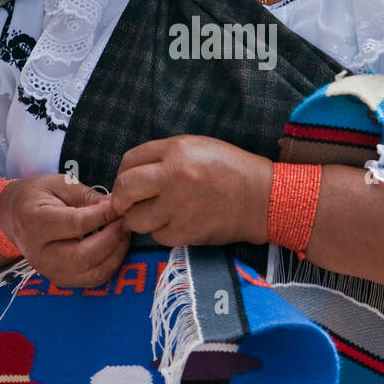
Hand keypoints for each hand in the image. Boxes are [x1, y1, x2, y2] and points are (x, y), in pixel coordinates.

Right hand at [0, 173, 130, 288]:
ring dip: (115, 255)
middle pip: (83, 256)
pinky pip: (90, 281)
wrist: (14, 215)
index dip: (103, 216)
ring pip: (90, 273)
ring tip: (123, 233)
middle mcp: (38, 253)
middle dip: (112, 239)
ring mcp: (47, 271)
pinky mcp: (59, 280)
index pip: (76, 224)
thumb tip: (117, 207)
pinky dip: (109, 266)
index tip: (119, 206)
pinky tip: (116, 248)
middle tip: (125, 222)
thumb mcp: (60, 184)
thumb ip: (88, 196)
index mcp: (34, 222)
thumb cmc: (38, 195)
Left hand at [110, 136, 273, 247]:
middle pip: (125, 189)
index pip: (130, 160)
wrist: (262, 198)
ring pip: (137, 218)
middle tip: (126, 203)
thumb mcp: (198, 147)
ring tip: (155, 214)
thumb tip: (132, 173)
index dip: (123, 172)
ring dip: (140, 218)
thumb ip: (165, 155)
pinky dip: (162, 232)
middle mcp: (174, 176)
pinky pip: (157, 236)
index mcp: (177, 150)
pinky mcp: (186, 232)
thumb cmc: (231, 169)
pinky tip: (177, 223)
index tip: (127, 182)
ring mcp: (179, 206)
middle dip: (121, 198)